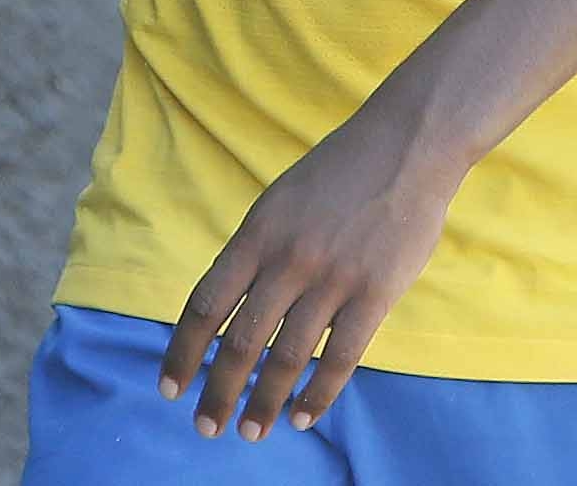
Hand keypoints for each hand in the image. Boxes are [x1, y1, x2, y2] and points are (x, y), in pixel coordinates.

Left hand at [158, 100, 462, 438]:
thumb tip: (232, 308)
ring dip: (265, 402)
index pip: (206, 304)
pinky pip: (340, 358)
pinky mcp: (375, 293)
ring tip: (252, 432)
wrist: (407, 145)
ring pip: (287, 357)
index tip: (170, 387)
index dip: (184, 351)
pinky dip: (317, 394)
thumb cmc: (340, 173)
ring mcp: (332, 278)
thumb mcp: (281, 201)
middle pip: (240, 341)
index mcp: (258, 233)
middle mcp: (287, 259)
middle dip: (219, 391)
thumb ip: (258, 251)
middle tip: (206, 428)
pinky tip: (302, 417)